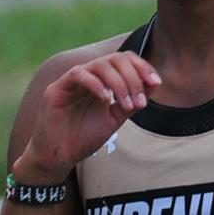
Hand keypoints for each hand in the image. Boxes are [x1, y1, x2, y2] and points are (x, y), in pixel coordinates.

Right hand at [19, 52, 162, 180]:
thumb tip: (155, 82)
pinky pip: (79, 74)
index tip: (156, 82)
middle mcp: (88, 76)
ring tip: (125, 105)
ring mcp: (72, 80)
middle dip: (133, 77)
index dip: (142, 66)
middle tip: (139, 102)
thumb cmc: (84, 137)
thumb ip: (133, 101)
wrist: (61, 156)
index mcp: (102, 80)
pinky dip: (96, 84)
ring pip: (100, 65)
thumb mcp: (116, 118)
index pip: (124, 60)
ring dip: (119, 83)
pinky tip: (106, 99)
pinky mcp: (57, 88)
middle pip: (115, 58)